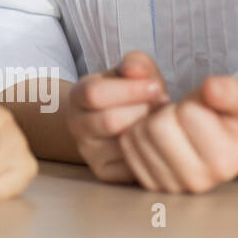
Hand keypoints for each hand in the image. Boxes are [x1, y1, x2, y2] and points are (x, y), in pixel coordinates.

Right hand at [68, 51, 167, 182]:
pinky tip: (155, 142)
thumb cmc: (129, 93)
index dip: (130, 90)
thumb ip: (136, 64)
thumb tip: (136, 72)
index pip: (94, 93)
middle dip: (142, 113)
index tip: (156, 87)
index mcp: (78, 95)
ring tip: (159, 123)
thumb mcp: (132, 72)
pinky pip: (130, 168)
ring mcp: (87, 151)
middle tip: (161, 109)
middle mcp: (76, 125)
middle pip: (109, 121)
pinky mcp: (103, 172)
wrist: (116, 120)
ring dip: (148, 134)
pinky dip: (149, 155)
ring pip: (121, 145)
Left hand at [118, 75, 237, 193]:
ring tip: (171, 124)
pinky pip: (126, 147)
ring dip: (148, 120)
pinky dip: (135, 132)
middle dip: (165, 111)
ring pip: (137, 136)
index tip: (204, 110)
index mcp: (225, 161)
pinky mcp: (150, 183)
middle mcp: (200, 181)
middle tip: (182, 115)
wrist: (222, 142)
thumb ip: (232, 91)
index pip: (187, 114)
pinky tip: (156, 136)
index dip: (191, 103)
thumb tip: (212, 88)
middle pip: (157, 127)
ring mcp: (173, 186)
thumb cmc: (231, 116)